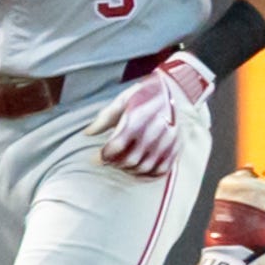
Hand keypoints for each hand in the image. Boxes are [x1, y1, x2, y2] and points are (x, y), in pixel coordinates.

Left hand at [89, 53, 211, 176]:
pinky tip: (138, 170)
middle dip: (115, 164)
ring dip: (129, 170)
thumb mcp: (122, 100)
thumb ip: (104, 118)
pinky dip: (148, 174)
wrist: (176, 90)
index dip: (104, 156)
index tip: (96, 158)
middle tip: (108, 161)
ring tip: (121, 165)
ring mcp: (168, 141)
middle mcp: (155, 131)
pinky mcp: (177, 147)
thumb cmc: (145, 95)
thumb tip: (88, 133)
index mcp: (138, 118)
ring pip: (146, 167)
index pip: (118, 145)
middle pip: (131, 160)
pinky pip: (162, 169)